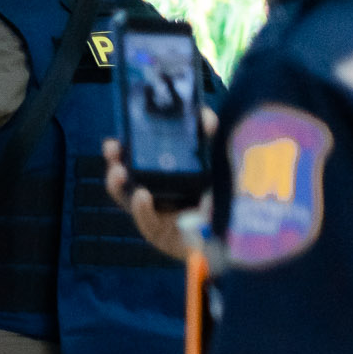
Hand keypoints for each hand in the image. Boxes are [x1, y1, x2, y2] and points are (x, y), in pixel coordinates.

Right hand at [101, 111, 216, 261]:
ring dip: (118, 185)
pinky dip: (142, 209)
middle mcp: (156, 196)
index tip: (118, 133)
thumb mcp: (216, 167)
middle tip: (111, 148)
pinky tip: (141, 196)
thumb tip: (205, 117)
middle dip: (115, 161)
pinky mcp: (160, 236)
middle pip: (126, 178)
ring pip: (127, 200)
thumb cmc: (225, 201)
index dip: (125, 147)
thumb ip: (208, 143)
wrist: (241, 236)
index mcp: (165, 177)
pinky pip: (147, 222)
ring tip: (117, 171)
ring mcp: (156, 217)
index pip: (138, 160)